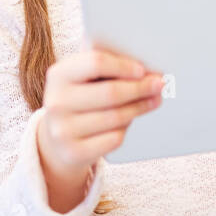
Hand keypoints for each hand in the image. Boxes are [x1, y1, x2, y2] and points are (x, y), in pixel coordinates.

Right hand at [37, 49, 163, 211]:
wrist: (56, 139)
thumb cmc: (78, 99)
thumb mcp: (81, 79)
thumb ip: (105, 68)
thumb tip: (145, 69)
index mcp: (58, 75)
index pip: (96, 63)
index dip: (123, 66)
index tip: (142, 69)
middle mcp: (56, 102)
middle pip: (110, 92)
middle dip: (140, 88)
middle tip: (158, 85)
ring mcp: (63, 130)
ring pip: (116, 117)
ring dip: (139, 107)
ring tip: (153, 100)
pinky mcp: (74, 152)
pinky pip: (114, 139)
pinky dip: (126, 128)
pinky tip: (131, 120)